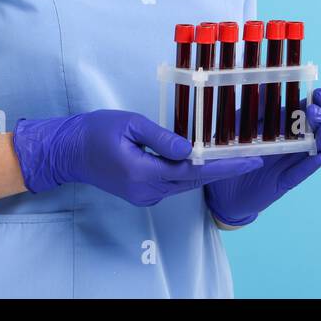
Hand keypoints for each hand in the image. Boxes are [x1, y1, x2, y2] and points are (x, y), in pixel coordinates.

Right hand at [13, 109, 262, 205]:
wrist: (68, 151)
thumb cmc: (95, 132)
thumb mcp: (130, 124)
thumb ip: (162, 138)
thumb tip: (191, 149)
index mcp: (144, 173)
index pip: (193, 171)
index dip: (224, 166)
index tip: (249, 161)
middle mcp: (146, 191)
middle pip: (194, 181)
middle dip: (224, 170)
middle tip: (253, 158)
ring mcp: (144, 196)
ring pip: (184, 184)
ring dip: (208, 172)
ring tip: (235, 157)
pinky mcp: (142, 194)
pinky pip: (173, 184)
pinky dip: (190, 173)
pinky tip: (204, 160)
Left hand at [205, 88, 320, 226]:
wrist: (221, 189)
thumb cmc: (232, 153)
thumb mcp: (239, 126)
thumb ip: (254, 110)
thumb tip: (265, 85)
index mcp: (282, 126)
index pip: (304, 110)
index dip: (315, 101)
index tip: (318, 93)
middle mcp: (291, 142)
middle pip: (315, 127)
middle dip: (320, 117)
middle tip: (314, 112)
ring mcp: (290, 162)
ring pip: (314, 149)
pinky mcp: (284, 181)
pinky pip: (301, 173)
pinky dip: (311, 165)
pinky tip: (319, 157)